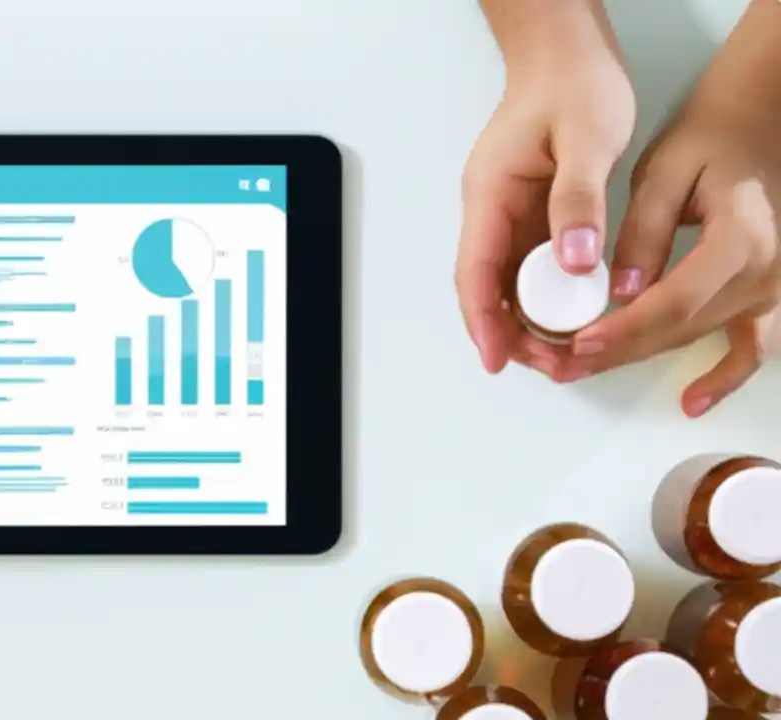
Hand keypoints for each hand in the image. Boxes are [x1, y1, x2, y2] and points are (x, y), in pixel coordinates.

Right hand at [458, 1, 635, 376]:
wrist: (568, 56)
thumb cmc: (573, 86)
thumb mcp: (587, 138)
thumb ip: (579, 198)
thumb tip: (575, 260)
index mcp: (489, 194)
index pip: (476, 271)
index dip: (483, 320)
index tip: (496, 359)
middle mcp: (491, 212)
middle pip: (488, 289)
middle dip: (512, 334)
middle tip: (554, 364)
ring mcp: (510, 218)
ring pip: (509, 286)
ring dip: (531, 324)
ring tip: (567, 353)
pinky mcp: (533, 219)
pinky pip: (533, 271)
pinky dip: (550, 300)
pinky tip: (574, 318)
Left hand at [564, 3, 780, 416]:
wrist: (761, 124)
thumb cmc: (711, 141)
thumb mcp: (666, 171)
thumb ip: (643, 231)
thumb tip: (621, 290)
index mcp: (742, 238)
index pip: (675, 301)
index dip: (623, 330)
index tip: (577, 343)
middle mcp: (766, 271)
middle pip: (683, 328)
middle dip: (617, 351)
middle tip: (558, 364)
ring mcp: (774, 288)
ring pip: (701, 339)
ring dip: (642, 360)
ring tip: (584, 372)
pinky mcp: (770, 296)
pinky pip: (754, 348)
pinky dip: (724, 378)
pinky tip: (690, 401)